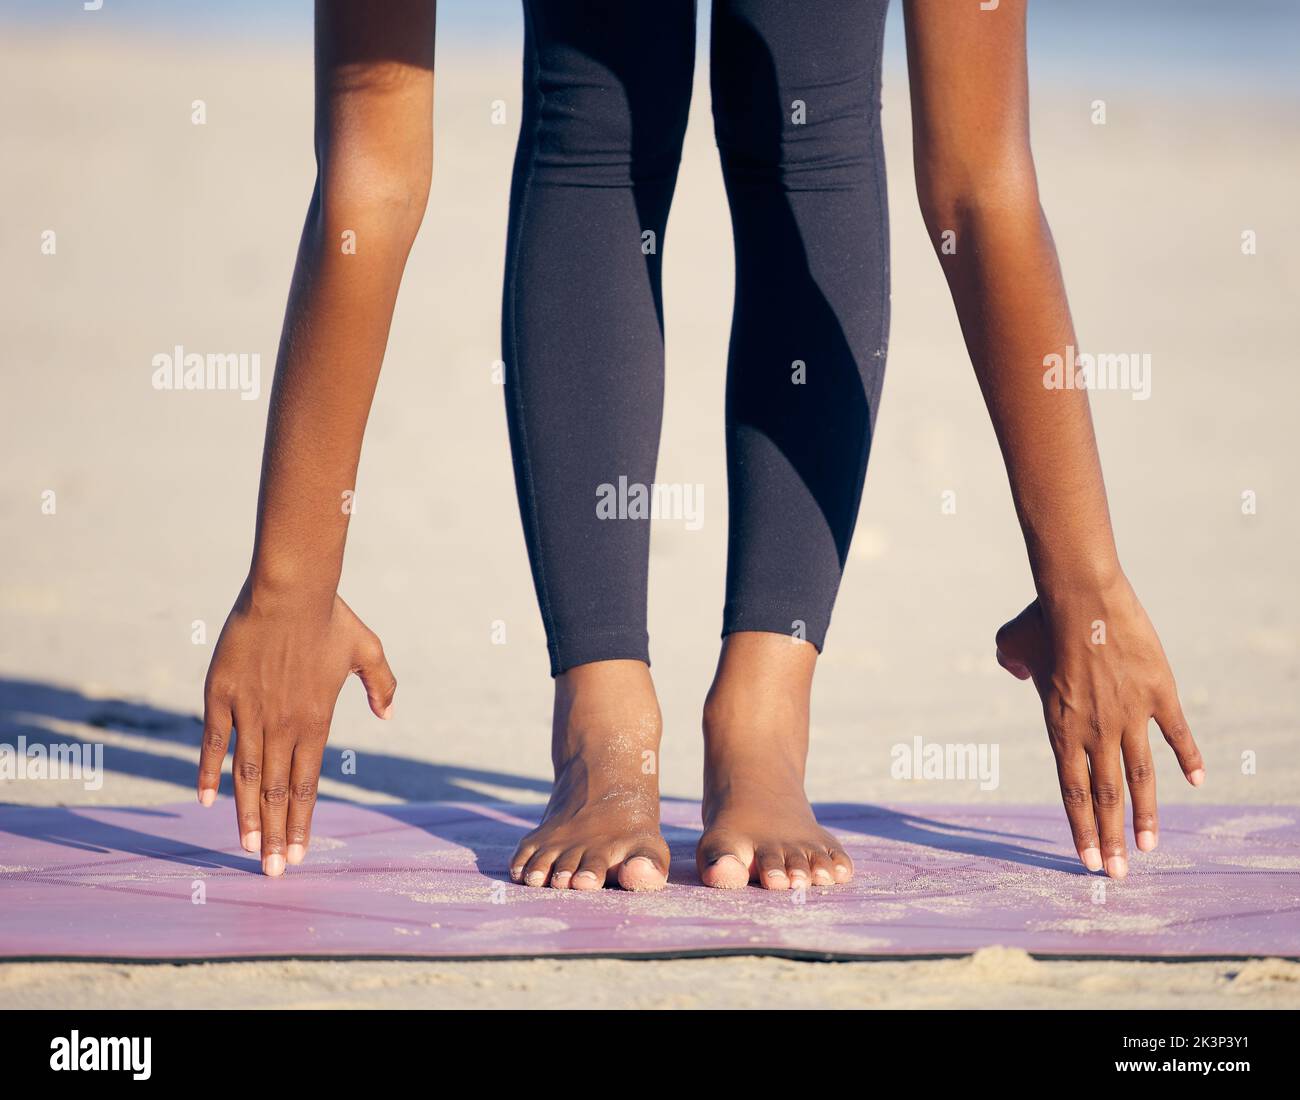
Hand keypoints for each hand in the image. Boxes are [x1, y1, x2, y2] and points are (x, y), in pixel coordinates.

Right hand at [198, 582, 395, 875]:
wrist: (290, 589)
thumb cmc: (331, 617)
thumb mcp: (368, 650)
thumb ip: (382, 686)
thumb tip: (389, 716)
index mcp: (316, 720)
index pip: (309, 785)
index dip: (304, 822)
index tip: (302, 854)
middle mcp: (283, 725)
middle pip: (279, 792)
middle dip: (277, 836)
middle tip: (273, 873)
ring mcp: (249, 712)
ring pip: (247, 777)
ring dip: (247, 816)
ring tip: (248, 850)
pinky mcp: (221, 696)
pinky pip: (211, 743)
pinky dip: (207, 773)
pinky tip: (205, 802)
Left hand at [994, 579, 1203, 878]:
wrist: (1081, 596)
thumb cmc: (1041, 617)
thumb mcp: (1012, 644)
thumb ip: (1012, 665)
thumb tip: (1016, 671)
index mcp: (1060, 727)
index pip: (1071, 790)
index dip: (1079, 827)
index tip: (1084, 859)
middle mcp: (1095, 730)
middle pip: (1105, 796)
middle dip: (1109, 840)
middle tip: (1114, 875)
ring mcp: (1129, 715)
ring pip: (1141, 778)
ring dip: (1145, 816)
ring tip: (1149, 848)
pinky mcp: (1158, 694)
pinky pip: (1176, 735)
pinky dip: (1188, 759)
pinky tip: (1196, 783)